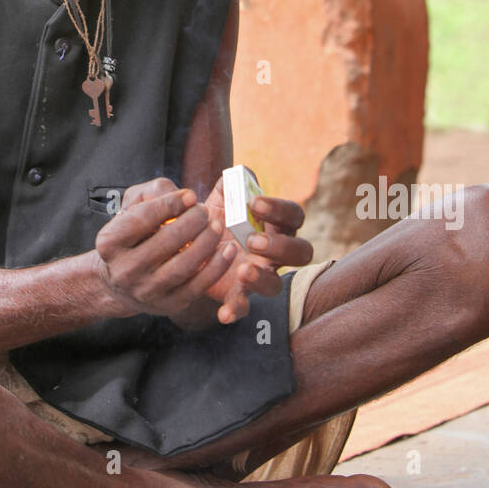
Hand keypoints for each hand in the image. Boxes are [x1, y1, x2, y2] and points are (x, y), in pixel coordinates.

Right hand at [95, 176, 237, 319]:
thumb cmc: (135, 234)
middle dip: (191, 222)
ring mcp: (146, 291)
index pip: (141, 219)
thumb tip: (188, 199)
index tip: (190, 196)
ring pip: (182, 266)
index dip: (169, 204)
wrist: (124, 280)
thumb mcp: (133, 207)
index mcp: (109, 242)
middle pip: (164, 242)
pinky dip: (216, 267)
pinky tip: (228, 250)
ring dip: (206, 243)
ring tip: (217, 226)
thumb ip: (156, 192)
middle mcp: (124, 270)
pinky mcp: (169, 305)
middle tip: (205, 211)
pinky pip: (197, 287)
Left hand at [200, 178, 313, 323]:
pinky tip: (223, 313)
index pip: (293, 215)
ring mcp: (258, 275)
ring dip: (262, 278)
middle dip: (281, 246)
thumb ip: (230, 184)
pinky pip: (244, 307)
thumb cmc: (214, 215)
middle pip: (300, 252)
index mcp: (275, 224)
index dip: (279, 209)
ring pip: (276, 285)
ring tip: (242, 270)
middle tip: (253, 240)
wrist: (187, 242)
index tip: (254, 203)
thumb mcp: (220, 197)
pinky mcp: (238, 294)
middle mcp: (273, 252)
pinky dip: (236, 310)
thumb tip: (238, 174)